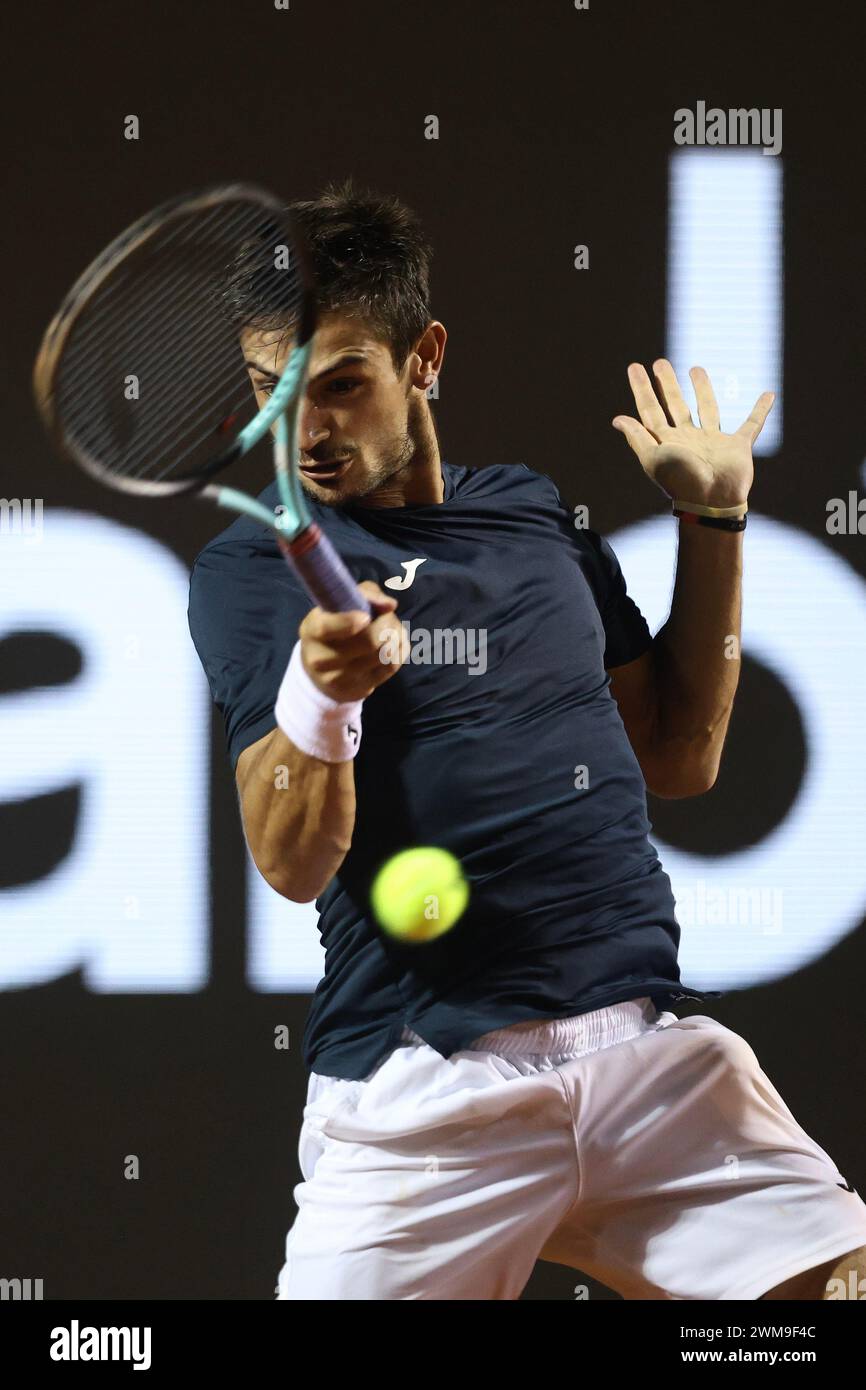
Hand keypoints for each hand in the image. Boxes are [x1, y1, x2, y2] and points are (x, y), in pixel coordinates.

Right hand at [299, 580, 406, 702]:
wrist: (322, 673)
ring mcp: (340, 678)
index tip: (366, 617)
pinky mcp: (358, 689)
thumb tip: (389, 605)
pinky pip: (391, 666)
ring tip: (392, 630)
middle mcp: (321, 658)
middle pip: (369, 641)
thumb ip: (365, 594)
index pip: (327, 628)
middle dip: (388, 624)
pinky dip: (400, 651)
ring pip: (385, 653)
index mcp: (312, 630)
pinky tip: (395, 644)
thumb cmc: (336, 626)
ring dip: (396, 636)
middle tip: (388, 618)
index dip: (349, 621)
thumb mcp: (340, 604)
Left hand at [612, 359, 774, 508]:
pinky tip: (768, 395)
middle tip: (660, 363)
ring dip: (702, 389)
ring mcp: (713, 441)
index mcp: (667, 441)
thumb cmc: (680, 481)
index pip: (650, 409)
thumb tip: (617, 419)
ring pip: (707, 408)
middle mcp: (688, 438)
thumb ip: (637, 437)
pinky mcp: (738, 446)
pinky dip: (761, 410)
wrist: (712, 501)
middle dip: (666, 384)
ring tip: (695, 368)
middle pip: (675, 404)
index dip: (642, 389)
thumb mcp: (653, 458)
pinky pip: (752, 424)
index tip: (635, 367)